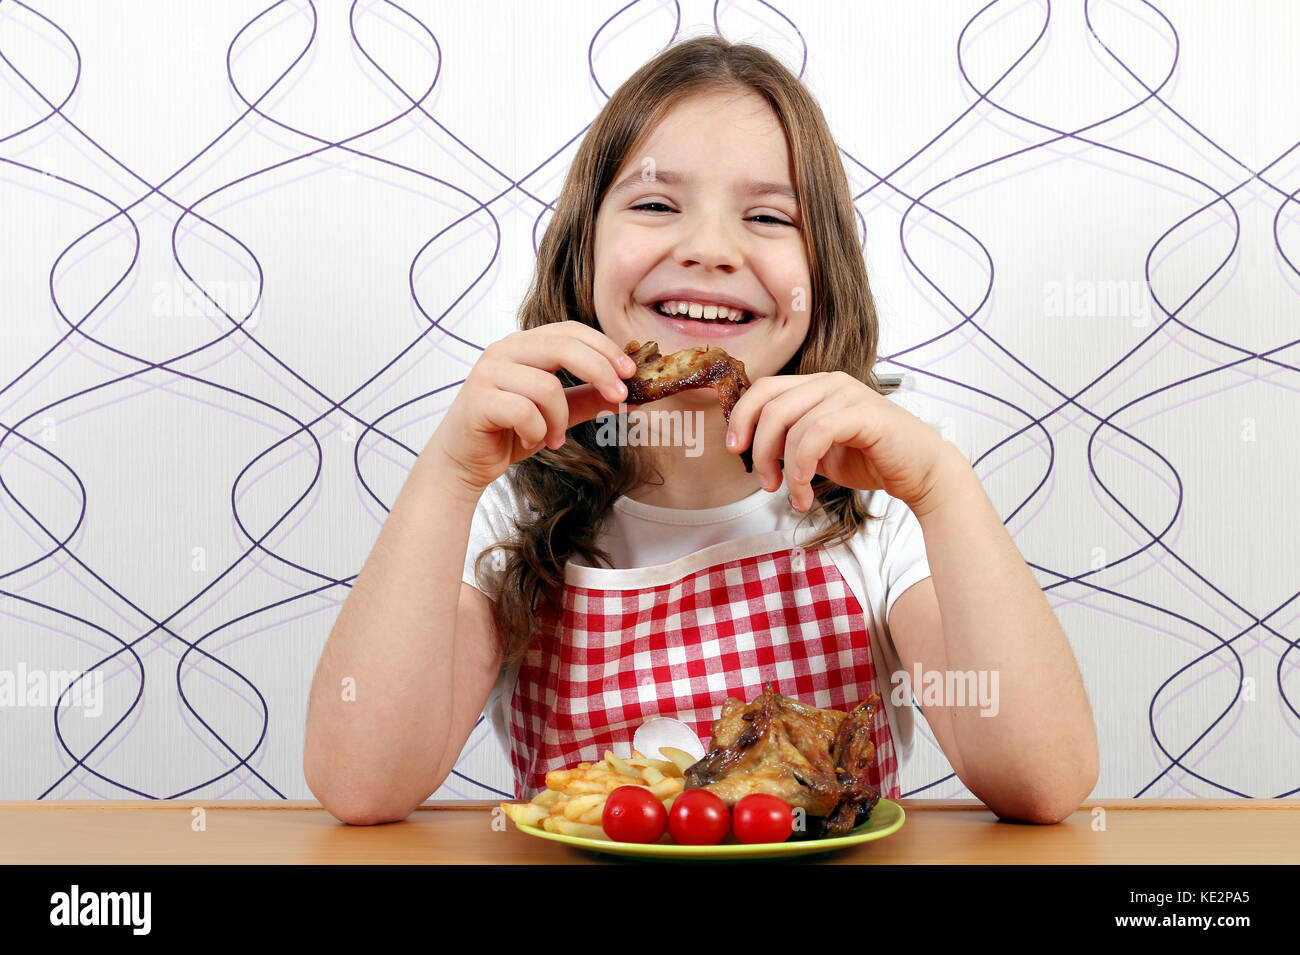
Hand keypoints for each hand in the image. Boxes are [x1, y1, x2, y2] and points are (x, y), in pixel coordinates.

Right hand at [430, 321, 635, 496]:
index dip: (605, 348)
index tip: (630, 372)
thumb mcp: (558, 413)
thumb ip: (588, 399)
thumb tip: (630, 394)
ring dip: (560, 420)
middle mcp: (503, 350)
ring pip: (547, 387)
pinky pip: (524, 412)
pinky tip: (532, 442)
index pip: (571, 331)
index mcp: (524, 345)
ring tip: (554, 438)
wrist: (465, 461)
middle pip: (563, 347)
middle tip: (619, 398)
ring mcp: (488, 373)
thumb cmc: (508, 432)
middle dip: (600, 371)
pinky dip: (537, 432)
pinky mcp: (478, 400)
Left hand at [725, 371, 953, 512]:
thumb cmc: (871, 459)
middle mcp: (830, 382)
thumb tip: (752, 445)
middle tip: (766, 483)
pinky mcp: (863, 413)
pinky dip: (802, 464)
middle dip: (759, 449)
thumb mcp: (818, 450)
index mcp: (815, 387)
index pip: (764, 388)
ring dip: (784, 468)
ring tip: (795, 496)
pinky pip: (816, 433)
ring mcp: (847, 393)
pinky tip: (806, 488)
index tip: (735, 449)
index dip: (742, 417)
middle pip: (770, 405)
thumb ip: (789, 441)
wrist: (920, 471)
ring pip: (791, 423)